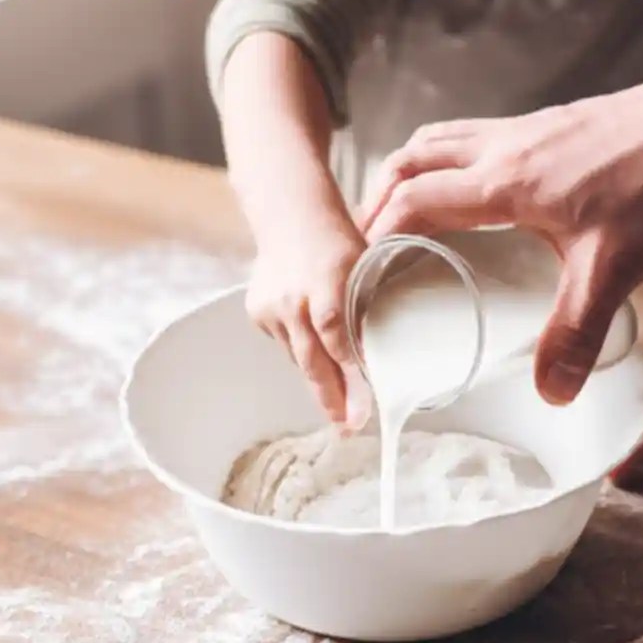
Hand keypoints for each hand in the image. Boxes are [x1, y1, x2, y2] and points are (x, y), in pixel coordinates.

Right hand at [245, 213, 370, 429]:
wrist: (291, 216)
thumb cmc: (338, 241)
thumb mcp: (364, 265)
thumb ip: (367, 307)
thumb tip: (384, 354)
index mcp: (326, 281)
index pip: (336, 331)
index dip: (349, 366)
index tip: (364, 397)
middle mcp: (293, 299)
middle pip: (312, 358)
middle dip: (332, 397)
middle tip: (349, 426)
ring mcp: (272, 308)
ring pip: (299, 357)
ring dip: (320, 377)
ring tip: (339, 406)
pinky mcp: (258, 313)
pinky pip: (286, 344)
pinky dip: (303, 350)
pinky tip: (313, 344)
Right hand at [359, 71, 642, 405]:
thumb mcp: (615, 268)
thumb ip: (577, 331)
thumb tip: (550, 390)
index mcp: (504, 181)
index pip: (413, 199)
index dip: (376, 235)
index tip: (360, 272)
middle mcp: (503, 147)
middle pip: (411, 160)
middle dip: (377, 200)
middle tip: (367, 244)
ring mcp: (524, 131)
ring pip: (439, 140)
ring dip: (410, 174)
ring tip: (402, 215)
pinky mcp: (546, 127)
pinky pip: (474, 137)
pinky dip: (450, 162)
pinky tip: (475, 196)